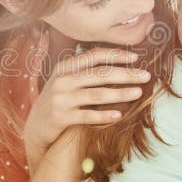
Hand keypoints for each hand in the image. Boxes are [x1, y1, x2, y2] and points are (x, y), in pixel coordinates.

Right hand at [23, 47, 150, 167]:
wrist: (35, 126)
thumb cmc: (58, 100)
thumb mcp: (65, 80)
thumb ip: (84, 70)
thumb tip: (117, 62)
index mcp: (65, 67)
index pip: (94, 55)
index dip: (116, 55)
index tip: (136, 57)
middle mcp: (62, 80)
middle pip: (100, 74)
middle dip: (126, 74)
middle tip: (145, 76)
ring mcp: (61, 99)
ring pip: (97, 94)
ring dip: (120, 93)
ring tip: (138, 93)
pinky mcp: (61, 117)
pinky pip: (88, 116)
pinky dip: (104, 115)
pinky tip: (119, 115)